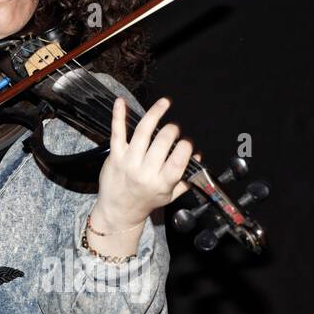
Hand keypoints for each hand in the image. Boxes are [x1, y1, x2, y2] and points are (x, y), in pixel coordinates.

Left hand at [93, 95, 195, 229]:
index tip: (186, 142)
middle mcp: (145, 171)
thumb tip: (197, 157)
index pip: (178, 159)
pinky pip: (117, 132)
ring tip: (164, 103)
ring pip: (143, 131)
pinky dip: (118, 115)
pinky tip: (121, 101)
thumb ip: (185, 178)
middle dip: (172, 129)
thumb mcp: (170, 195)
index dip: (185, 146)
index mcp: (162, 182)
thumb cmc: (145, 202)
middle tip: (174, 129)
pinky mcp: (115, 156)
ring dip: (155, 113)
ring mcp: (129, 162)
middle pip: (163, 141)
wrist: (118, 211)